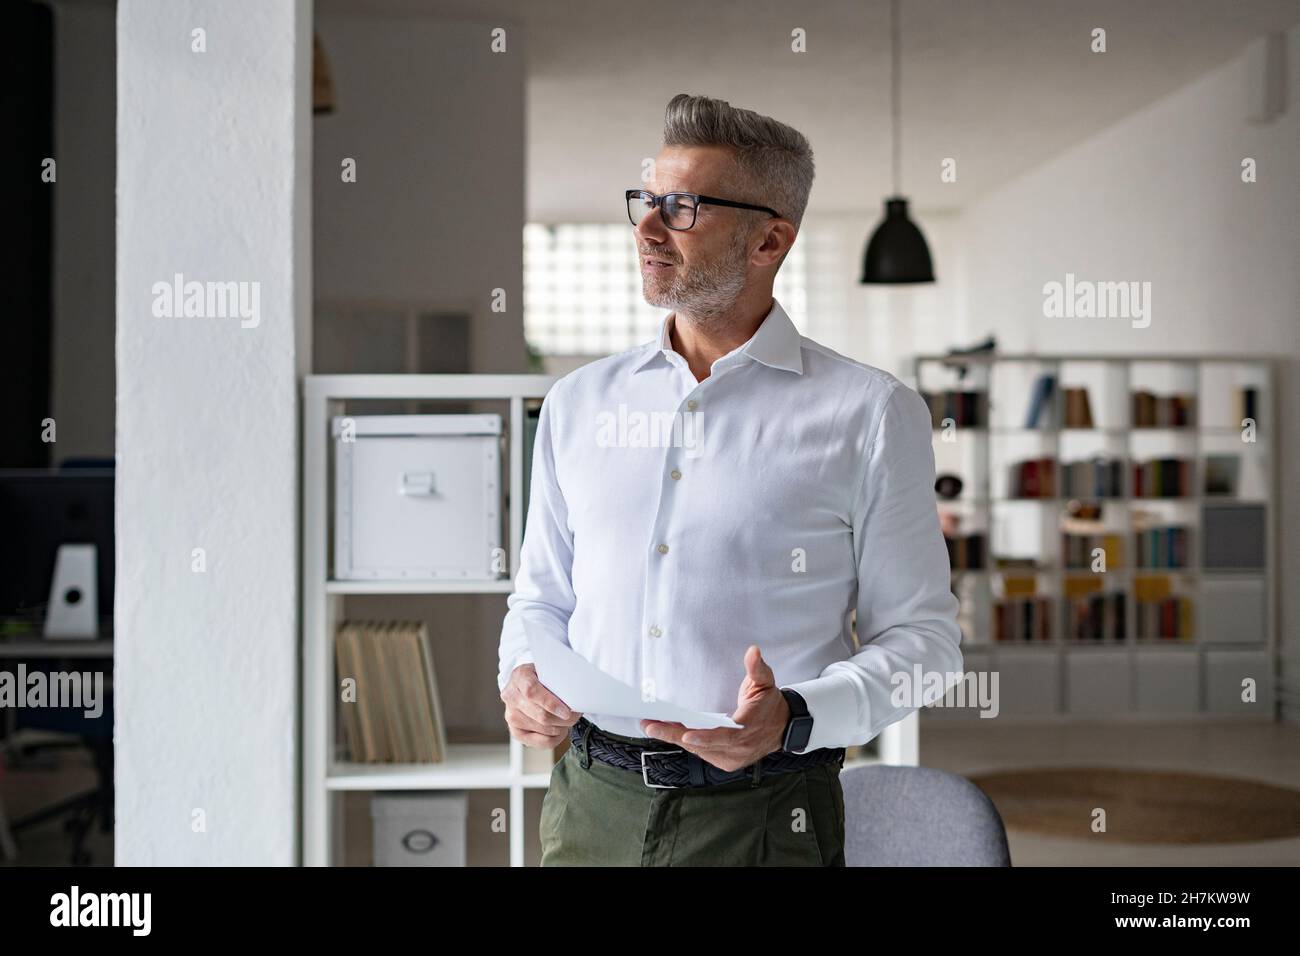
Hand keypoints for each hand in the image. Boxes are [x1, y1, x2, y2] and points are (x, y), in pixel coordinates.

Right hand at [501, 663, 581, 747]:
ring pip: (544, 729)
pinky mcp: (516, 732)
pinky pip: (542, 742)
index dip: (550, 703)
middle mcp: (511, 696)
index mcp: (519, 676)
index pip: (531, 691)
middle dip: (563, 719)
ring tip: (567, 719)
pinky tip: (560, 729)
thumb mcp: (548, 670)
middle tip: (576, 715)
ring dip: (562, 727)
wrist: (526, 686)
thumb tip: (575, 692)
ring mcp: (511, 716)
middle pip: (540, 715)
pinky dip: (556, 738)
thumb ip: (557, 678)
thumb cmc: (541, 678)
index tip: (566, 711)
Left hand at [640, 645, 788, 772]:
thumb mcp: (765, 682)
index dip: (706, 737)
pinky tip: (670, 734)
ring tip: (653, 728)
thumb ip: (757, 668)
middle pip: (705, 744)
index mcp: (750, 726)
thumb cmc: (769, 703)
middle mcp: (741, 747)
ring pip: (701, 751)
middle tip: (652, 727)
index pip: (727, 735)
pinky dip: (687, 744)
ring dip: (676, 740)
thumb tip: (752, 651)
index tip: (686, 735)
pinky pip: (703, 755)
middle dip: (676, 736)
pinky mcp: (727, 762)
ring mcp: (734, 758)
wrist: (782, 727)